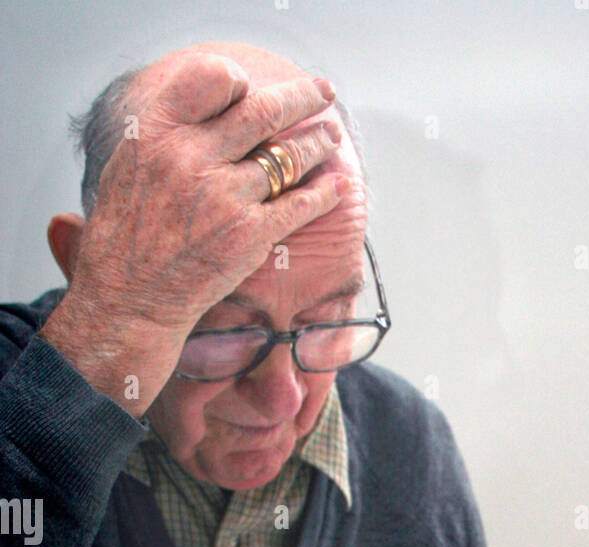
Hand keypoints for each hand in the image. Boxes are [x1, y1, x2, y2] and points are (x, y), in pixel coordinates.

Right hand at [40, 54, 344, 412]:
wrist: (129, 300)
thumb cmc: (124, 238)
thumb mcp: (127, 166)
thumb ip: (166, 134)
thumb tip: (207, 112)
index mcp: (157, 132)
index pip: (211, 78)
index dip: (238, 82)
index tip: (253, 89)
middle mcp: (191, 156)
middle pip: (261, 109)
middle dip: (301, 97)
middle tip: (323, 92)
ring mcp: (224, 195)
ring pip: (287, 155)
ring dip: (317, 142)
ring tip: (332, 135)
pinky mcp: (249, 235)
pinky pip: (299, 204)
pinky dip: (325, 193)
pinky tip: (339, 185)